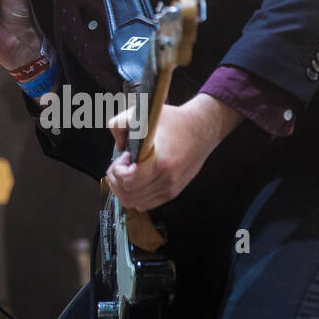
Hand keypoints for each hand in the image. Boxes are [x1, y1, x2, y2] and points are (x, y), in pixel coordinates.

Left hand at [104, 94, 242, 210]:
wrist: (202, 129)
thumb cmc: (175, 121)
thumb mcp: (144, 113)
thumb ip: (120, 123)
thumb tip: (117, 145)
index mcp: (160, 162)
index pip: (128, 182)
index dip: (118, 170)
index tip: (125, 156)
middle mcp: (167, 180)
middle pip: (128, 195)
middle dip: (117, 180)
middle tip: (122, 165)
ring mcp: (170, 188)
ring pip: (135, 202)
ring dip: (125, 188)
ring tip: (130, 171)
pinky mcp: (172, 192)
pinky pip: (146, 204)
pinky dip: (136, 195)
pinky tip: (139, 178)